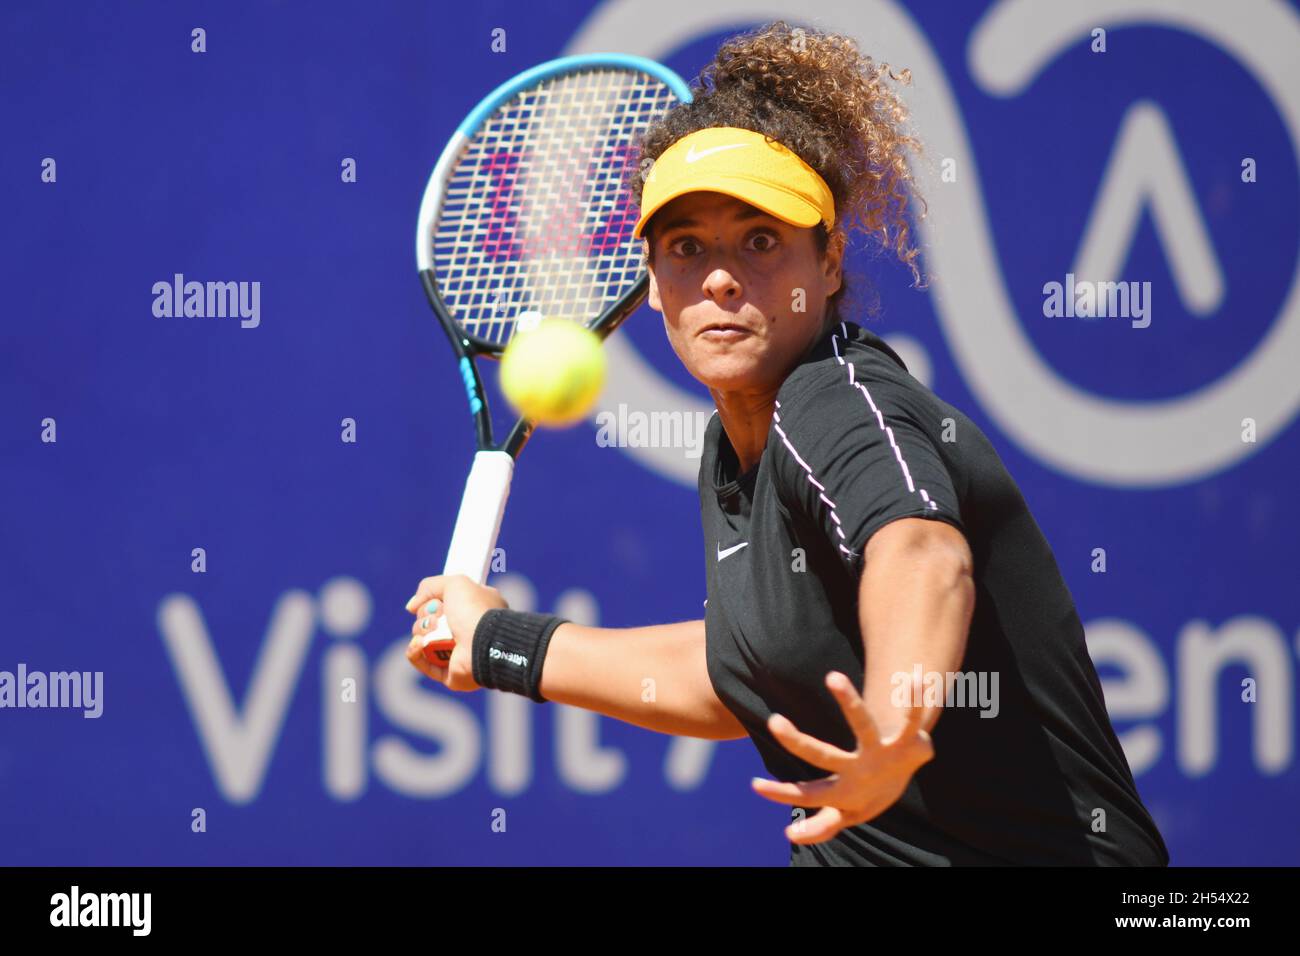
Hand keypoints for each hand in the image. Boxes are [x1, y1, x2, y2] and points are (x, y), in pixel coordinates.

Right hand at [403, 574, 506, 691]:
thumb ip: (430, 586)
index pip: (446, 602)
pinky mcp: (448, 673)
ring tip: (434, 631)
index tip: (435, 600)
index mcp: (475, 609)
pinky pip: (421, 660)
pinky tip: (419, 644)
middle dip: (427, 615)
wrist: (483, 642)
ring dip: (422, 631)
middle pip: (430, 619)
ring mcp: (457, 653)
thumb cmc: (474, 611)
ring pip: (423, 638)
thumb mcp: (455, 584)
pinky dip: (415, 651)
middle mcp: (467, 630)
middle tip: (439, 616)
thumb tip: (411, 607)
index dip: (434, 600)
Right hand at [750, 671, 934, 844]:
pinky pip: (912, 720)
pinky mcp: (911, 745)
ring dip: (849, 702)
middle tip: (774, 722)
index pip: (806, 794)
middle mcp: (860, 772)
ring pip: (863, 726)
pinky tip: (916, 676)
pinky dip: (915, 699)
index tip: (755, 785)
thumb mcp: (843, 813)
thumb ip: (820, 825)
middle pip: (824, 757)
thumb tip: (790, 836)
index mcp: (843, 791)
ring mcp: (884, 756)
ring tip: (832, 676)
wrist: (904, 779)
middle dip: (797, 742)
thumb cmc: (864, 792)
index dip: (781, 794)